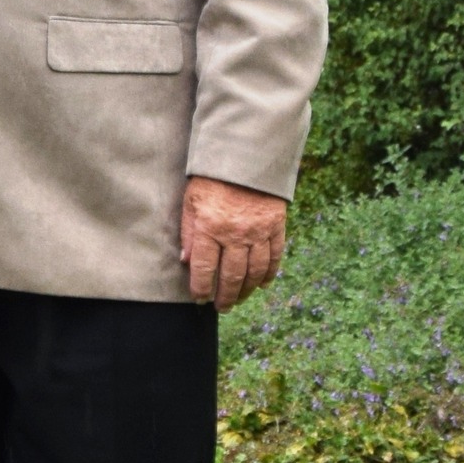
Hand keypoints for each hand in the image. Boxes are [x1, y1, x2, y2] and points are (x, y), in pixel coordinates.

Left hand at [179, 176, 286, 311]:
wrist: (246, 154)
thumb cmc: (212, 178)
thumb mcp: (190, 202)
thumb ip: (189, 233)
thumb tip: (187, 262)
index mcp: (210, 227)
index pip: (205, 269)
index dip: (202, 289)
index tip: (200, 300)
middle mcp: (235, 233)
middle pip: (232, 276)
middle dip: (226, 296)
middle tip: (222, 308)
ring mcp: (259, 231)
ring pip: (255, 271)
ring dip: (247, 290)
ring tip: (239, 299)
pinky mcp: (276, 225)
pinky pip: (275, 256)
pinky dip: (269, 273)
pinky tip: (263, 284)